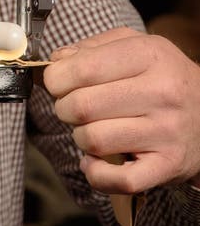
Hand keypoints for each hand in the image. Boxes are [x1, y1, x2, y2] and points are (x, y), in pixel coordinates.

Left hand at [44, 27, 199, 193]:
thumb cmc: (162, 78)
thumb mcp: (134, 46)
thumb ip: (91, 48)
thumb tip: (57, 62)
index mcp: (151, 55)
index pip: (82, 68)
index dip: (56, 78)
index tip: (57, 82)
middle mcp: (163, 92)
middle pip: (81, 106)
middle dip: (64, 108)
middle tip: (73, 107)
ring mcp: (167, 131)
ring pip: (93, 140)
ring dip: (80, 137)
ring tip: (92, 129)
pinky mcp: (168, 165)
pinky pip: (118, 179)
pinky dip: (96, 173)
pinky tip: (96, 160)